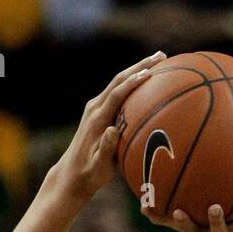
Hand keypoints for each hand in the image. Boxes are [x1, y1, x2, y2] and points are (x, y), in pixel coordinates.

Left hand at [49, 52, 166, 205]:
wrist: (71, 174)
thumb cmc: (89, 175)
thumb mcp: (99, 167)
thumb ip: (106, 149)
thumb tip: (113, 130)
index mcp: (97, 120)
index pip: (116, 94)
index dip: (133, 83)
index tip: (149, 73)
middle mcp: (94, 108)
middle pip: (118, 80)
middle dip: (140, 66)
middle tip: (161, 56)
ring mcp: (95, 108)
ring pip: (118, 83)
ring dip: (137, 69)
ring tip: (159, 61)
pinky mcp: (98, 111)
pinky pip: (118, 92)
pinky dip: (133, 82)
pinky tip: (147, 81)